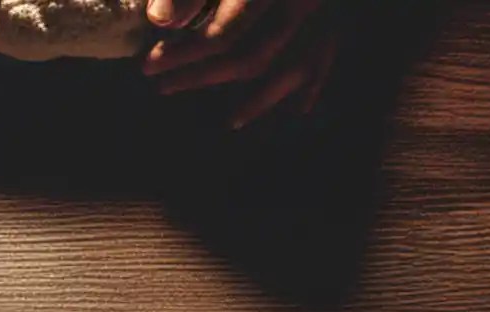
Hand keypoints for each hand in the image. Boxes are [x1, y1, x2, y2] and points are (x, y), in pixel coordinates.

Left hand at [142, 0, 337, 128]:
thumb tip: (162, 21)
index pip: (224, 33)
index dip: (182, 54)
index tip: (147, 64)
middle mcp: (303, 1)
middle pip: (254, 53)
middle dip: (204, 75)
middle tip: (161, 85)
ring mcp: (328, 7)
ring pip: (296, 65)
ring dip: (259, 98)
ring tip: (230, 121)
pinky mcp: (342, 10)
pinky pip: (331, 53)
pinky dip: (315, 84)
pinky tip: (298, 111)